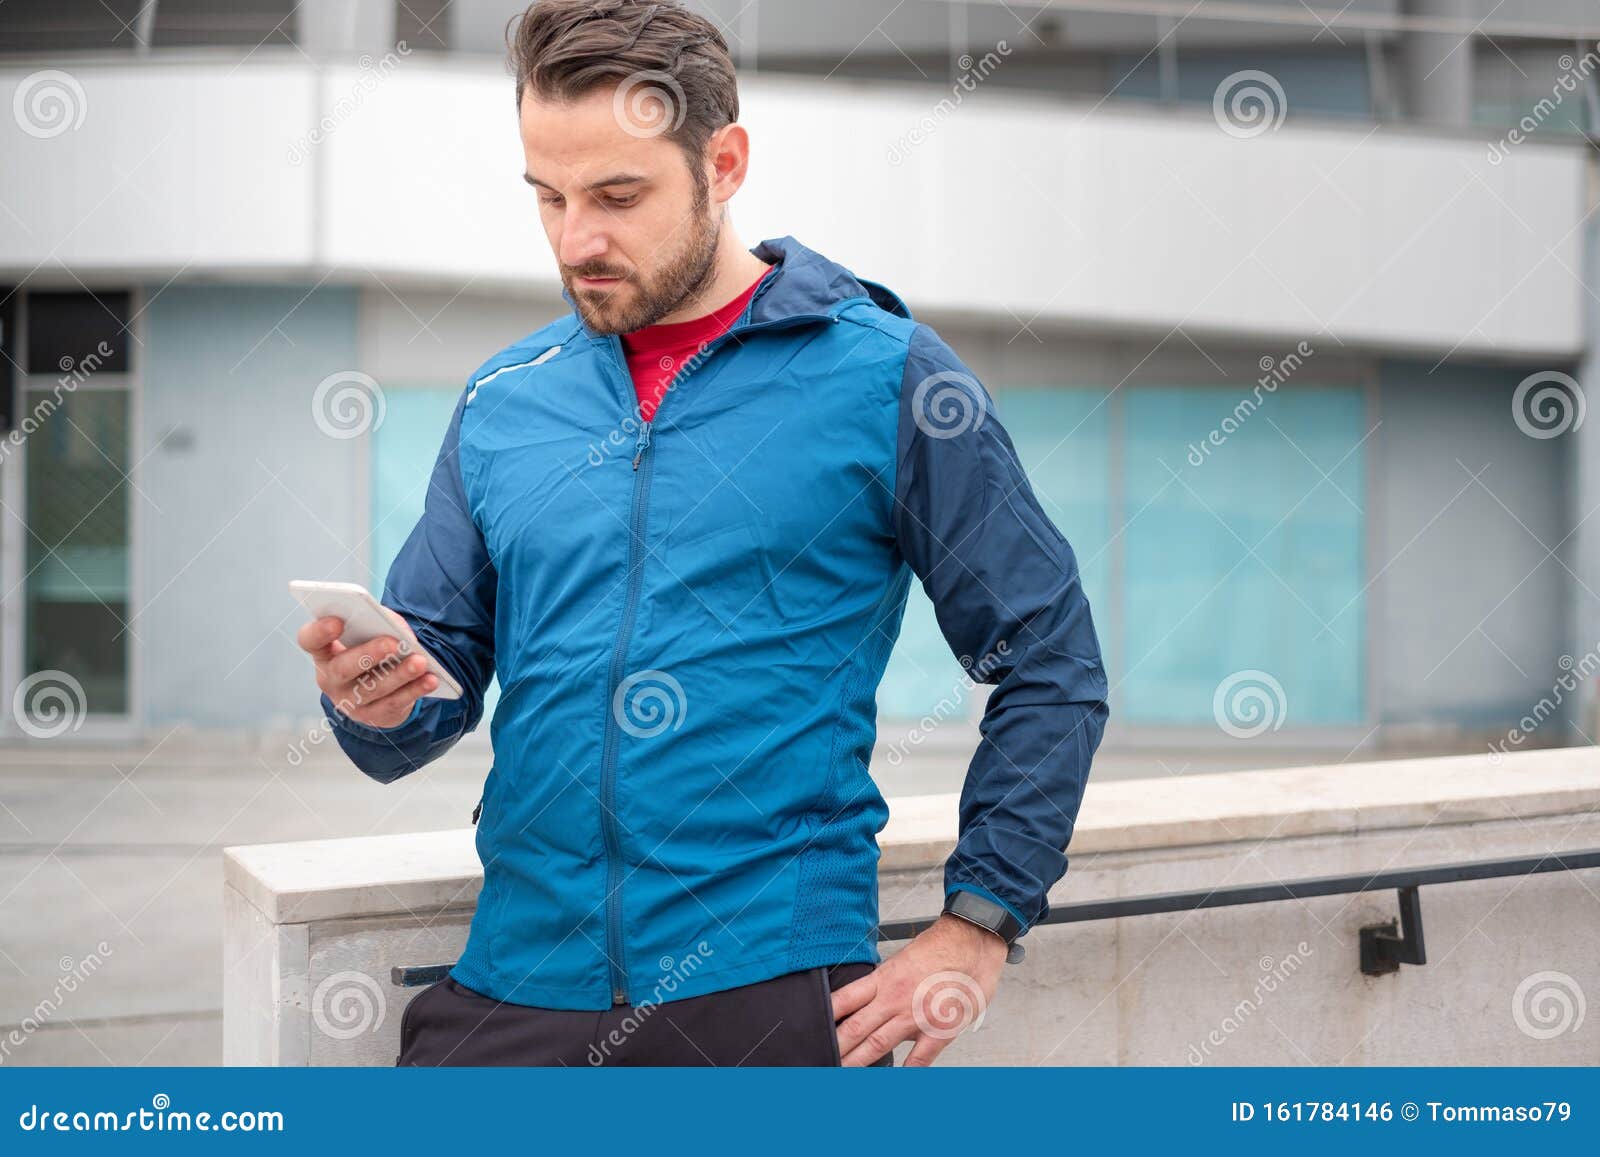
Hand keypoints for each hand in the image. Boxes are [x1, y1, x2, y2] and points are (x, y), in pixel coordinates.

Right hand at [297, 615, 436, 728]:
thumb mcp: (372, 633)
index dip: (319, 631)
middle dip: (369, 654)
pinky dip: (414, 690)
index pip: (310, 640)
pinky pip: (394, 703)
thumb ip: (379, 623)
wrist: (377, 691)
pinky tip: (431, 679)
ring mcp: (349, 701)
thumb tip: (398, 630)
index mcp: (324, 652)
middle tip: (393, 643)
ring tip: (420, 662)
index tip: (337, 620)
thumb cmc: (371, 651)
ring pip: (373, 688)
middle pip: (343, 668)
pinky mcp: (372, 715)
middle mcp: (330, 679)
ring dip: (399, 674)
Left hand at [831, 912, 1006, 1066]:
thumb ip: (888, 982)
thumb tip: (870, 996)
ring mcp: (915, 1016)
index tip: (813, 1029)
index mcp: (885, 978)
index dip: (828, 1016)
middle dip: (835, 1046)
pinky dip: (905, 1074)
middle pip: (855, 1027)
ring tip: (840, 1073)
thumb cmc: (943, 948)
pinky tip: (894, 1082)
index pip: (846, 999)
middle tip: (819, 1059)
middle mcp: (895, 999)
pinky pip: (918, 1059)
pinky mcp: (939, 1030)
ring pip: (877, 1044)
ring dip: (856, 1062)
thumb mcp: (905, 959)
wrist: (974, 941)